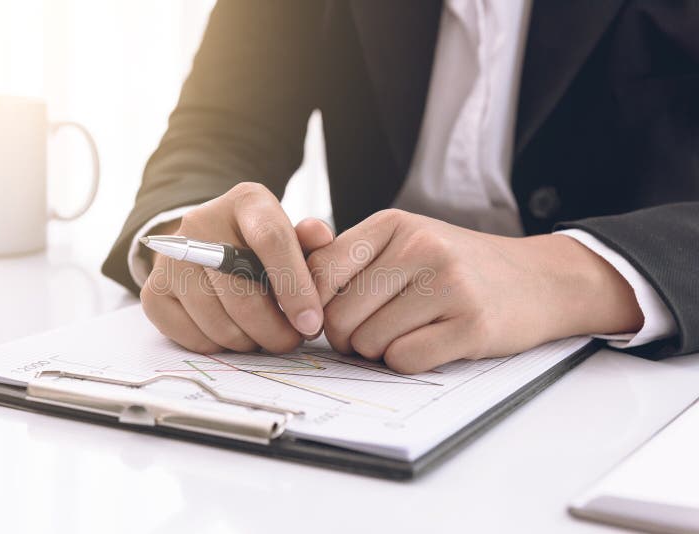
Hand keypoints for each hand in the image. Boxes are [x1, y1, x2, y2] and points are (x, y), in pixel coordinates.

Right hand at [140, 182, 332, 353]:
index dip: (295, 287)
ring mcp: (172, 258)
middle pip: (243, 292)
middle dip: (276, 329)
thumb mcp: (292, 237)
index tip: (311, 322)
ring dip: (250, 341)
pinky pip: (194, 338)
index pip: (272, 240)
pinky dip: (220, 346)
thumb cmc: (262, 248)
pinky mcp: (154, 292)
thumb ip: (309, 242)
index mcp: (246, 202)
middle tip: (292, 340)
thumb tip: (322, 237)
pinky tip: (234, 332)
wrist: (210, 247)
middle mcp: (200, 223)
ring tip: (264, 335)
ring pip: (219, 322)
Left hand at [305, 209, 642, 373]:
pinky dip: (407, 362)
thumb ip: (349, 256)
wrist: (538, 279)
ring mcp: (449, 285)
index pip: (318, 271)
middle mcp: (420, 247)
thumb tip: (294, 279)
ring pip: (369, 342)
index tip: (324, 318)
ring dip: (378, 351)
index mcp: (393, 224)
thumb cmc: (456, 265)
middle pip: (338, 315)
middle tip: (371, 331)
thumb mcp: (404, 241)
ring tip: (406, 333)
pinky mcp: (472, 325)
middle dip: (346, 336)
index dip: (312, 305)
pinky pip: (404, 360)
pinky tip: (428, 344)